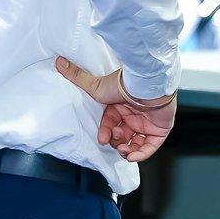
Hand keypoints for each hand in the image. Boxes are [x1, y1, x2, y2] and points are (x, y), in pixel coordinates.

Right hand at [54, 57, 175, 161]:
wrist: (146, 86)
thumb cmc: (123, 85)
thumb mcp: (96, 86)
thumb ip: (77, 77)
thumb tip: (59, 62)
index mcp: (120, 106)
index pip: (110, 124)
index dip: (106, 133)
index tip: (102, 138)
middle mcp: (134, 115)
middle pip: (122, 136)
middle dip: (116, 142)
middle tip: (115, 141)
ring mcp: (147, 123)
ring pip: (135, 144)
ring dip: (127, 150)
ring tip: (124, 151)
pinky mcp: (160, 130)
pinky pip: (150, 147)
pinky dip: (141, 154)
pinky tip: (132, 156)